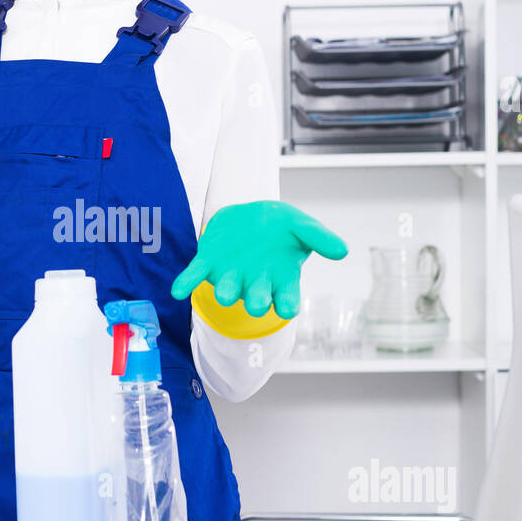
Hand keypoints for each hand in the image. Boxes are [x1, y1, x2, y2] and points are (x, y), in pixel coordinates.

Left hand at [171, 199, 347, 320]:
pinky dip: (186, 283)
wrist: (249, 213)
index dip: (286, 304)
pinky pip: (194, 277)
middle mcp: (255, 284)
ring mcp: (230, 276)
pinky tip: (178, 290)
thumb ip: (319, 238)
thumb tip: (343, 251)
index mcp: (280, 279)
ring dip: (224, 292)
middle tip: (256, 302)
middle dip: (255, 301)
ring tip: (224, 293)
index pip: (286, 298)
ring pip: (225, 290)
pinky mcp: (207, 264)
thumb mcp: (301, 226)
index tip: (287, 307)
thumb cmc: (279, 226)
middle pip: (255, 300)